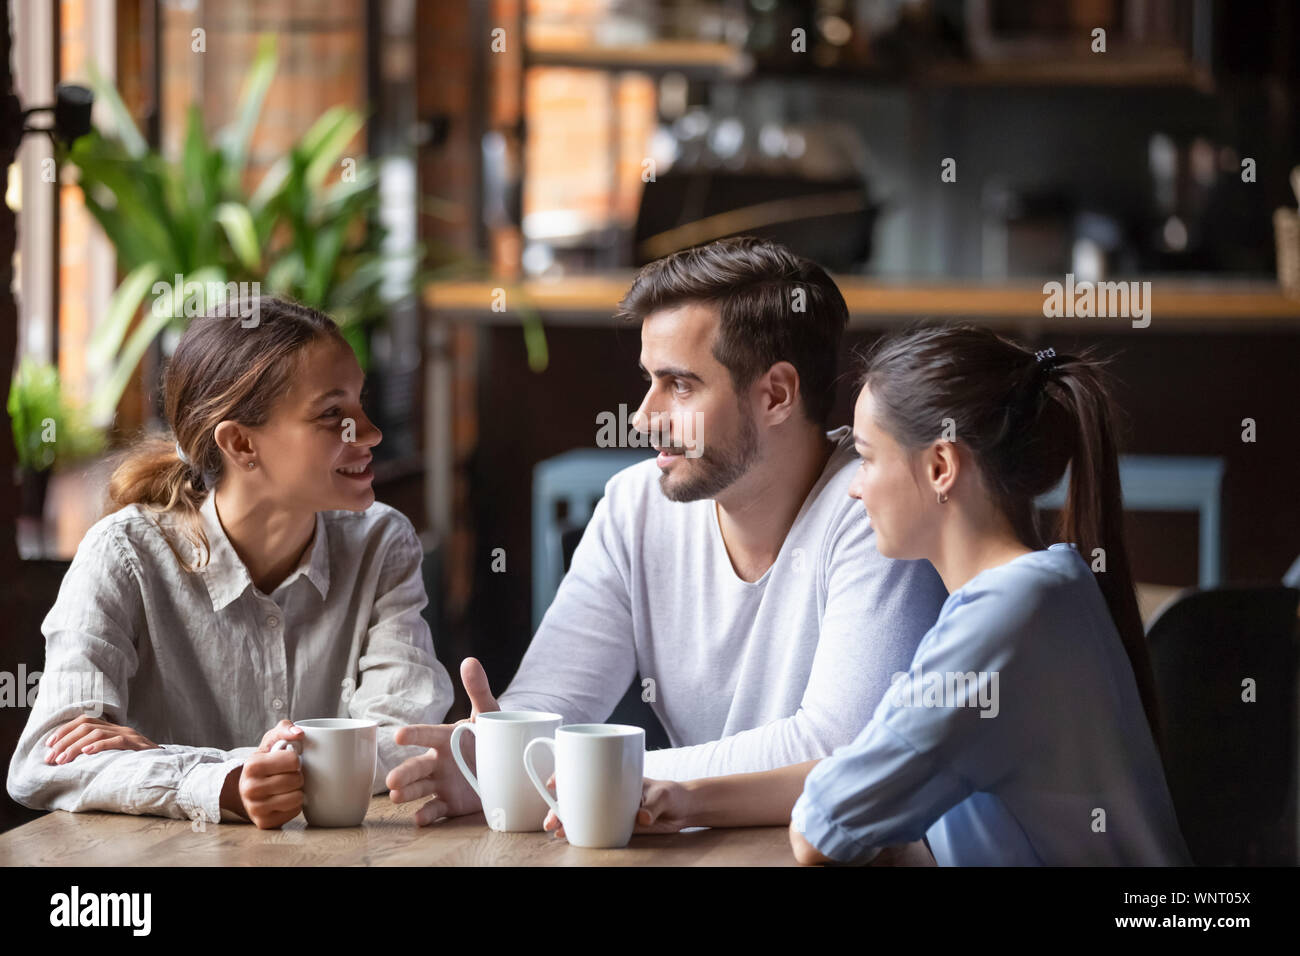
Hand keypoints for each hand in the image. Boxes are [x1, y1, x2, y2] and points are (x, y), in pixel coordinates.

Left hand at [44, 716, 158, 764]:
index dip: (64, 731)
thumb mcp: (114, 757)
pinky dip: (99, 745)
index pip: (85, 721)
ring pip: (97, 732)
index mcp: (113, 730)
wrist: (166, 768)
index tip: (49, 745)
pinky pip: (116, 741)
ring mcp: (129, 735)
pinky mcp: (137, 745)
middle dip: (65, 741)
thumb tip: (68, 762)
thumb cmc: (137, 766)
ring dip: (75, 746)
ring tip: (62, 760)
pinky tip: (87, 753)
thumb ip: (97, 754)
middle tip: (51, 758)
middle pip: (86, 726)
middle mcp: (120, 729)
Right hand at [235, 720, 305, 828]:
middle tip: (287, 775)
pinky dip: (294, 805)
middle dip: (297, 775)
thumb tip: (299, 733)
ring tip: (286, 786)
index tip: (287, 760)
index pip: (293, 760)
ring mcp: (255, 808)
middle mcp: (250, 788)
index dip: (295, 759)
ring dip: (297, 790)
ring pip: (297, 797)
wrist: (247, 788)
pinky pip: (295, 811)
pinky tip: (284, 799)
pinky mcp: (264, 823)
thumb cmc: (265, 762)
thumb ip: (285, 729)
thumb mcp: (271, 740)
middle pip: (296, 779)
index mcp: (252, 765)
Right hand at [386, 657, 500, 825]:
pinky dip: (427, 814)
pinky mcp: (451, 802)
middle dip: (403, 774)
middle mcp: (439, 761)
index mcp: (446, 738)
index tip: (399, 735)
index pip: (427, 734)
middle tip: (390, 781)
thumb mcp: (488, 714)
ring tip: (396, 797)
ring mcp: (443, 783)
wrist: (504, 763)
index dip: (415, 735)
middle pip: (417, 767)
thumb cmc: (490, 735)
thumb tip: (470, 660)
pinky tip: (418, 818)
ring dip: (408, 793)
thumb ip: (478, 690)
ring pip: (421, 788)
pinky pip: (437, 809)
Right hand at [542, 777, 690, 839]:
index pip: (585, 772)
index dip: (566, 775)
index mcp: (615, 778)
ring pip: (582, 813)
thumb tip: (640, 818)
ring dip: (566, 820)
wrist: (684, 810)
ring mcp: (611, 809)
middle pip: (577, 795)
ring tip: (554, 830)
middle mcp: (608, 792)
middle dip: (559, 805)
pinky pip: (594, 828)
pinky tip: (569, 837)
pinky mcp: (617, 825)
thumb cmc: (673, 794)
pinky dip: (580, 832)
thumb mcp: (664, 797)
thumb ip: (652, 807)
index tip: (554, 784)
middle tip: (551, 819)